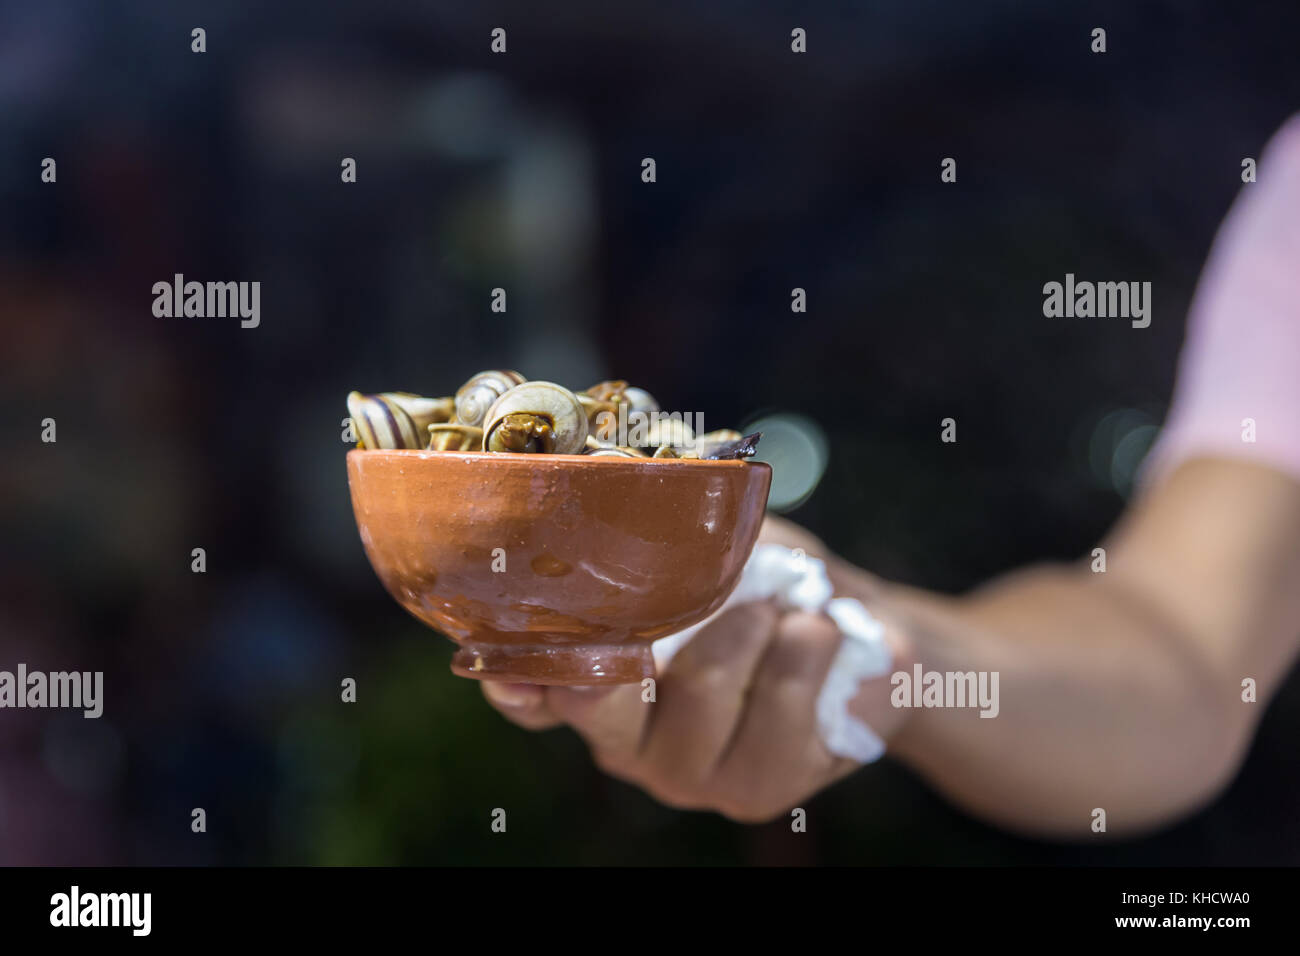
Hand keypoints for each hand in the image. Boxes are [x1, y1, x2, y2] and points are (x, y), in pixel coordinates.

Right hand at [480, 517, 911, 821]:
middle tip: (677, 616)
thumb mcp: (709, 546)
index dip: (516, 677)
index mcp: (599, 680)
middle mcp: (630, 738)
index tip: (512, 659)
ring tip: (777, 611)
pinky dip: (803, 646)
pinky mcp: (756, 787)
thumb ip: (653, 541)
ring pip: (700, 691)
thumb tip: (615, 497)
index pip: (532, 693)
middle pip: (598, 708)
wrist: (866, 633)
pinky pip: (777, 702)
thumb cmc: (771, 583)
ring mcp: (690, 771)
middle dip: (634, 649)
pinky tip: (813, 635)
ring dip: (750, 625)